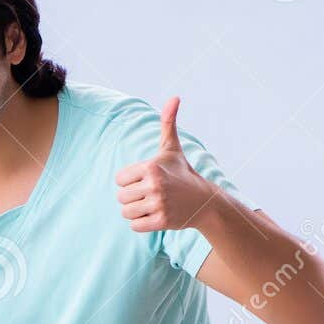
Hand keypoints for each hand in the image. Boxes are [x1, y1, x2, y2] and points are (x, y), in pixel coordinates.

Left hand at [114, 97, 218, 232]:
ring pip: (126, 213)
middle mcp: (155, 185)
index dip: (130, 181)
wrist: (204, 201)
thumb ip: (168, 123)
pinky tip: (155, 216)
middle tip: (151, 195)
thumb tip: (174, 97)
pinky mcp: (161, 221)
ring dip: (136, 212)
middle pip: (121, 197)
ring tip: (152, 205)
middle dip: (132, 198)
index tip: (147, 180)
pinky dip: (142, 223)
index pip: (119, 179)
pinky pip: (135, 226)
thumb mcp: (172, 149)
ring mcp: (159, 204)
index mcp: (151, 167)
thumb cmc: (182, 173)